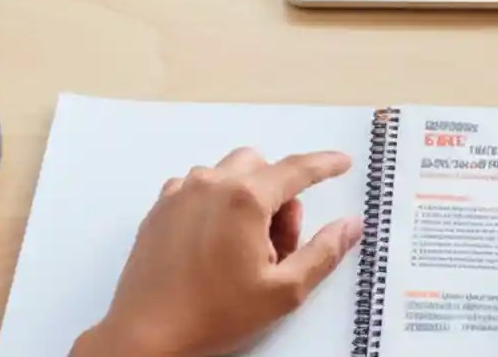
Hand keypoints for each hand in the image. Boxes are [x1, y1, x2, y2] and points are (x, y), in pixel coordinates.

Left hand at [71, 149, 362, 356]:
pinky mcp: (160, 207)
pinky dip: (216, 204)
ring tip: (243, 249)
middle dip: (279, 196)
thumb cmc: (213, 315)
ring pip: (230, 175)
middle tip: (278, 244)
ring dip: (247, 198)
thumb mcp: (283, 292)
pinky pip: (199, 188)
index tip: (342, 163)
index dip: (325, 164)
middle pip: (262, 167)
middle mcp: (211, 184)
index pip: (298, 169)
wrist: (146, 335)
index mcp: (246, 199)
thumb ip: (323, 252)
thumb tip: (351, 226)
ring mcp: (181, 193)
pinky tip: (215, 244)